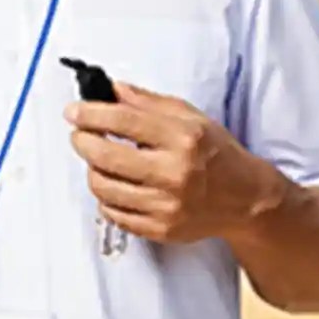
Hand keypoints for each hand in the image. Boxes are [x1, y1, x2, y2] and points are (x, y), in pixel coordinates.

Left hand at [65, 82, 288, 243]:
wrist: (245, 198)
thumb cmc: (216, 152)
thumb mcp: (190, 117)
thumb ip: (148, 102)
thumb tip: (112, 90)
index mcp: (182, 139)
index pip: (124, 121)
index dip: (91, 114)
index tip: (73, 111)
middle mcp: (175, 173)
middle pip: (107, 156)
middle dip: (83, 141)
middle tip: (79, 135)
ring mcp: (167, 205)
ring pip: (105, 188)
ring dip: (92, 170)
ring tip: (98, 160)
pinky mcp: (161, 229)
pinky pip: (115, 214)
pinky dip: (106, 198)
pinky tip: (114, 185)